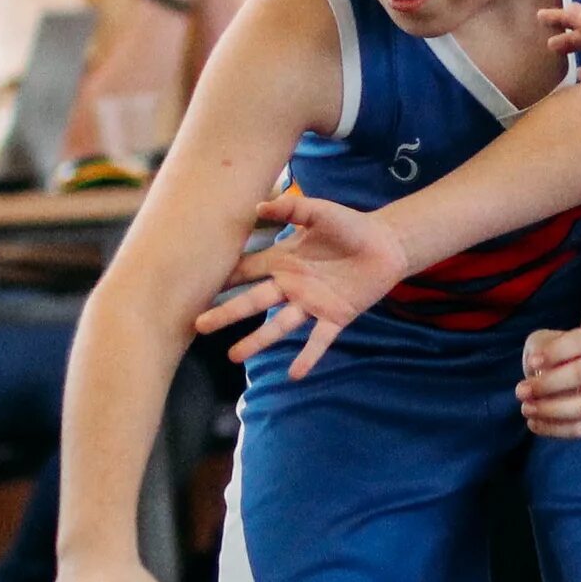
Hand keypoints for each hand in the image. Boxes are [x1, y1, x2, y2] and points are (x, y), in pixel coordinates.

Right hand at [192, 193, 407, 377]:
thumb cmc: (350, 226)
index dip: (223, 279)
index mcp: (283, 261)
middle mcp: (291, 285)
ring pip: (278, 325)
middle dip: (226, 313)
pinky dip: (307, 357)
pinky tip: (294, 374)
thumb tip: (258, 207)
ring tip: (234, 355)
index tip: (194, 287)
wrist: (386, 244)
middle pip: (253, 302)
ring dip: (257, 340)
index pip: (246, 271)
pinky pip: (318, 339)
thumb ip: (292, 208)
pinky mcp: (335, 316)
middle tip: (199, 325)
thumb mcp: (319, 211)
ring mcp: (311, 303)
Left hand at [518, 327, 580, 438]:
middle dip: (548, 384)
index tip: (531, 363)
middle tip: (520, 391)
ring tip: (526, 409)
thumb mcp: (543, 342)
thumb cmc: (558, 357)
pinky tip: (534, 423)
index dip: (554, 352)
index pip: (578, 343)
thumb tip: (536, 371)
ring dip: (552, 411)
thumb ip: (538, 350)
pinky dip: (556, 430)